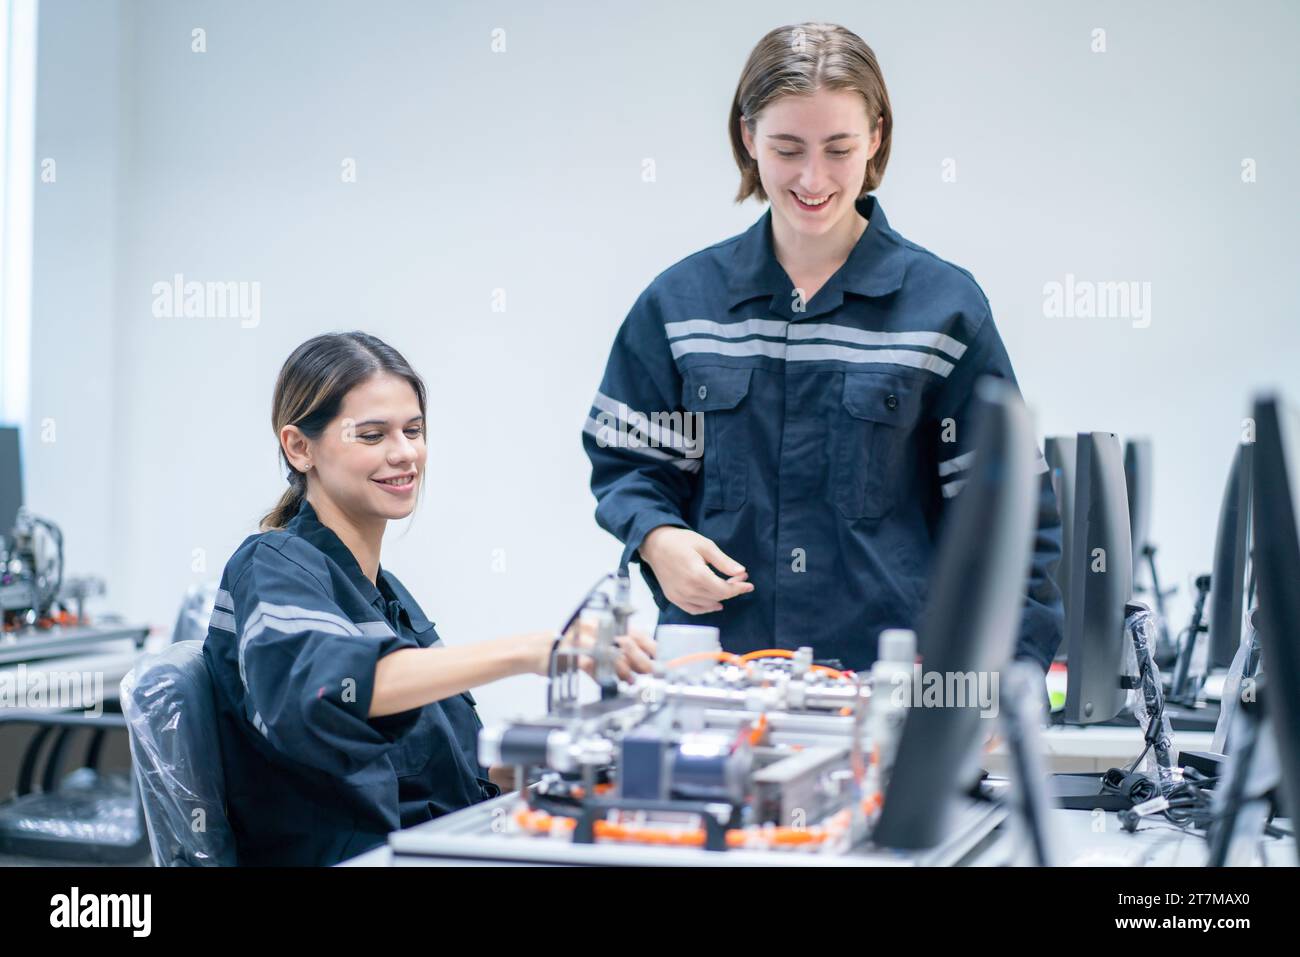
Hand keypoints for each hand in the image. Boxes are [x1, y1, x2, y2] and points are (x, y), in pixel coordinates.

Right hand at [526, 620, 655, 680]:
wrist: (537, 649)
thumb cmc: (567, 647)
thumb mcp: (593, 643)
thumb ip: (614, 651)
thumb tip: (636, 665)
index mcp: (602, 624)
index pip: (632, 631)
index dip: (649, 644)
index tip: (660, 656)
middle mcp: (595, 629)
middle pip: (626, 642)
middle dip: (641, 659)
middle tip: (650, 672)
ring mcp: (583, 641)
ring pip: (612, 654)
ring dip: (624, 669)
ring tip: (631, 680)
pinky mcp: (572, 654)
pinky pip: (593, 665)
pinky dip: (603, 675)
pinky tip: (609, 682)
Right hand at [639, 525, 753, 613]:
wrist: (655, 544)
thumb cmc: (680, 541)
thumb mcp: (705, 545)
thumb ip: (723, 561)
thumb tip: (741, 572)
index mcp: (697, 574)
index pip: (724, 590)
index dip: (739, 588)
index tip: (749, 584)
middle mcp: (687, 589)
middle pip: (718, 597)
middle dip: (732, 589)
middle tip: (739, 577)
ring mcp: (679, 595)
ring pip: (708, 604)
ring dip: (721, 597)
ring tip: (727, 585)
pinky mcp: (673, 598)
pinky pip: (693, 609)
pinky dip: (706, 608)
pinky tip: (715, 603)